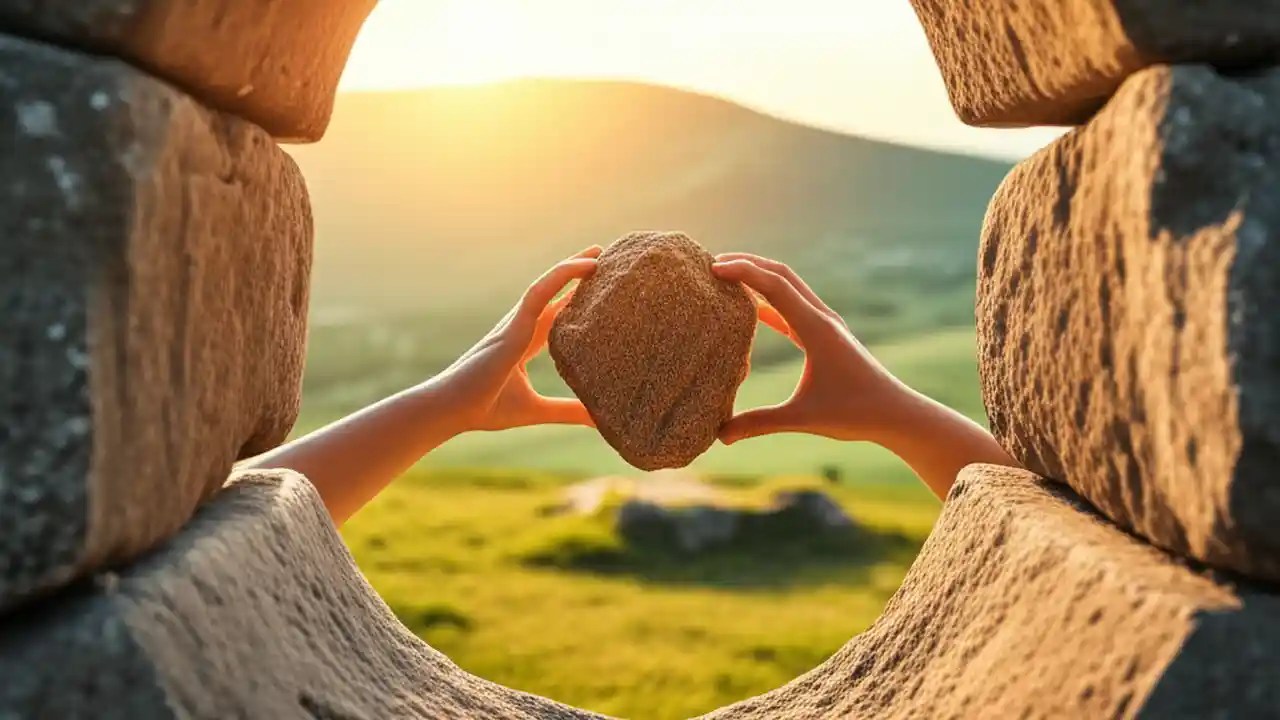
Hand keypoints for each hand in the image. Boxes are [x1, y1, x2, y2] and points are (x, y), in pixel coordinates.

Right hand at [438, 246, 600, 432]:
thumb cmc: (485, 409)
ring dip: (571, 267)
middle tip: (603, 254)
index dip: (575, 297)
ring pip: (547, 285)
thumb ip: (568, 411)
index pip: (555, 312)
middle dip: (575, 272)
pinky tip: (585, 266)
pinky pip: (539, 293)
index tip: (599, 283)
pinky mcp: (512, 326)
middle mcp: (520, 327)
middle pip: (553, 292)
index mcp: (525, 342)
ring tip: (599, 253)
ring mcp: (515, 323)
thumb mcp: (537, 410)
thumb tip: (601, 421)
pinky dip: (561, 276)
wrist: (452, 411)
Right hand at [711, 253, 913, 444]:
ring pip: (789, 288)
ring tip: (728, 277)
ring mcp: (826, 325)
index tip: (713, 268)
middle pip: (782, 275)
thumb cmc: (855, 413)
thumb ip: (759, 423)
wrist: (896, 413)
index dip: (743, 272)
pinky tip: (752, 308)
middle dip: (748, 264)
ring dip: (760, 278)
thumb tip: (719, 436)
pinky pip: (794, 308)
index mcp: (816, 328)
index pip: (776, 286)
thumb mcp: (803, 418)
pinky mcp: (827, 336)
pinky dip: (771, 302)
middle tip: (713, 263)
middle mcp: (822, 318)